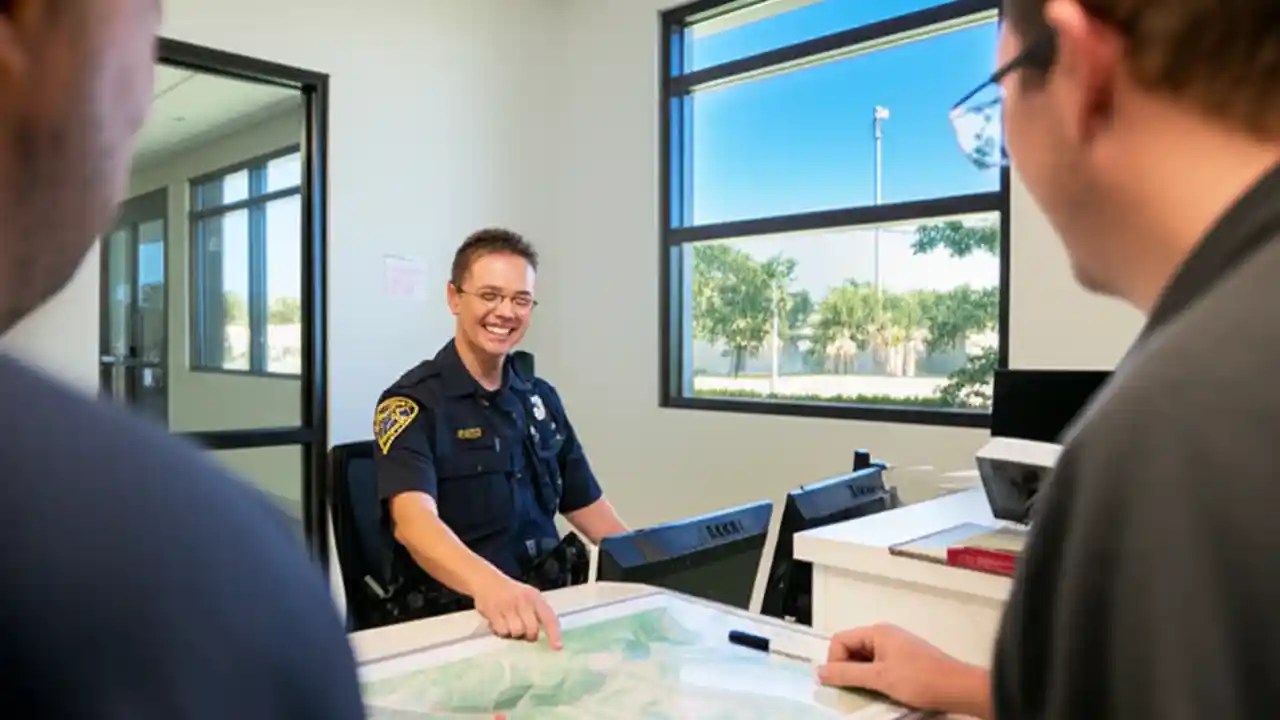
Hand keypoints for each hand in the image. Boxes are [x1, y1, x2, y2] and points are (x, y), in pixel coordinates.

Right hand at [472, 574, 562, 649]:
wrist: (486, 581)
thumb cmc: (511, 593)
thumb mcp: (529, 597)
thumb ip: (538, 614)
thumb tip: (547, 637)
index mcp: (535, 597)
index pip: (549, 617)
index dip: (554, 634)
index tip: (557, 648)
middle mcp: (523, 600)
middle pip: (532, 629)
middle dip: (529, 635)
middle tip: (523, 632)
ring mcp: (508, 605)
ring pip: (516, 632)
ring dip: (513, 633)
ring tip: (509, 624)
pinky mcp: (493, 611)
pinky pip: (502, 631)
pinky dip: (501, 631)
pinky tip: (498, 623)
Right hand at [817, 624, 991, 717]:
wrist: (958, 688)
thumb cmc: (919, 679)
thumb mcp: (879, 678)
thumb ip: (847, 674)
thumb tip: (819, 672)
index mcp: (877, 632)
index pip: (840, 640)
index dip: (834, 662)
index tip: (841, 683)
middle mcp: (885, 634)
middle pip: (851, 648)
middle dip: (847, 670)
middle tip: (853, 691)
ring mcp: (896, 647)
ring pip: (865, 660)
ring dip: (861, 676)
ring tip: (869, 693)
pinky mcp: (905, 660)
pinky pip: (879, 666)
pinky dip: (875, 679)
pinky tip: (882, 692)